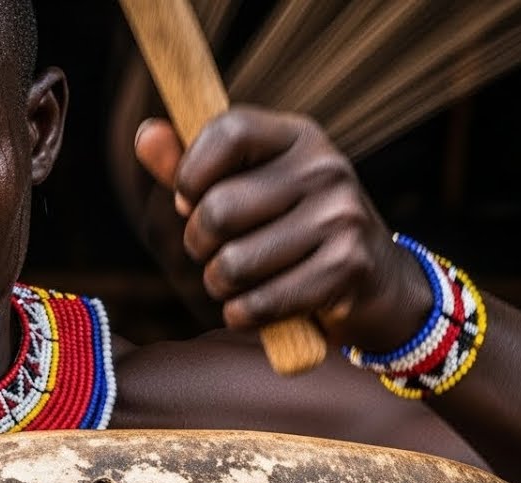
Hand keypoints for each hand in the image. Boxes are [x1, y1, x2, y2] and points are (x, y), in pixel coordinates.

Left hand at [134, 106, 431, 351]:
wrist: (374, 280)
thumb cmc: (289, 227)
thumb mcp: (247, 187)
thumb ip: (191, 167)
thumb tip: (146, 134)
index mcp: (296, 136)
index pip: (228, 131)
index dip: (190, 172)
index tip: (188, 200)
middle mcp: (325, 168)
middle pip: (218, 210)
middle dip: (198, 244)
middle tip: (213, 251)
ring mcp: (341, 217)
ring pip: (232, 264)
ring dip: (218, 285)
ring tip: (235, 281)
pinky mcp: (346, 268)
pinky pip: (258, 303)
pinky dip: (241, 314)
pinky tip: (252, 308)